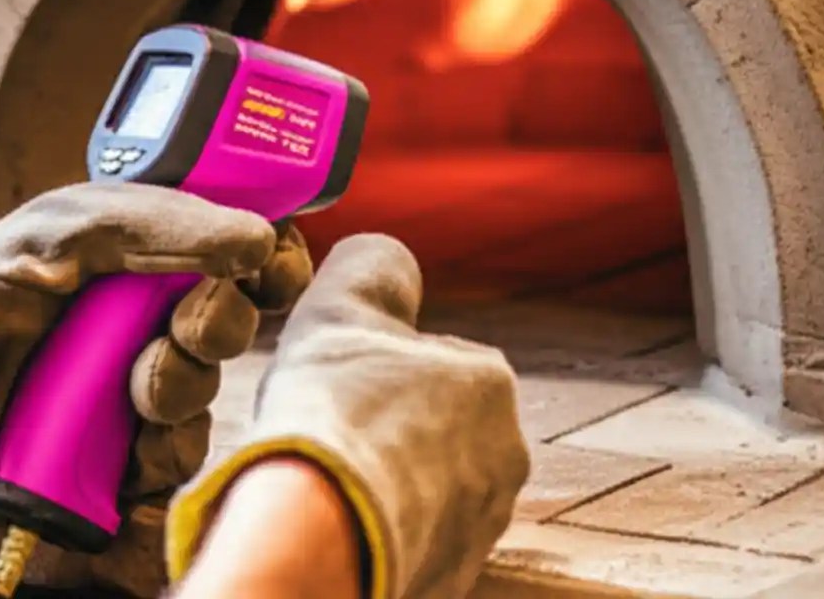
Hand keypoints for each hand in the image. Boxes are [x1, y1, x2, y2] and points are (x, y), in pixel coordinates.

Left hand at [0, 182, 310, 595]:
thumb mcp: (71, 228)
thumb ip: (167, 224)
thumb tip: (258, 239)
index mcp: (149, 254)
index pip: (242, 253)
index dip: (269, 264)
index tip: (265, 272)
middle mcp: (150, 317)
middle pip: (238, 325)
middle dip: (217, 328)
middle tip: (179, 328)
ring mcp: (137, 385)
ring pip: (210, 393)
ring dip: (180, 390)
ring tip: (130, 387)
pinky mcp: (121, 449)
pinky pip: (178, 457)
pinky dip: (162, 450)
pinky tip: (128, 441)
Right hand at [166, 234, 529, 598]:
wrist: (318, 529)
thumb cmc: (333, 412)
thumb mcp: (340, 306)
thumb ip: (370, 268)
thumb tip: (383, 257)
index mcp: (490, 382)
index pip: (433, 363)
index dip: (376, 370)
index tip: (340, 389)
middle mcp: (505, 454)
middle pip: (432, 430)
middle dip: (389, 431)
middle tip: (334, 437)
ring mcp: (484, 523)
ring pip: (427, 488)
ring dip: (389, 483)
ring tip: (333, 486)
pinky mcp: (459, 576)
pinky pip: (418, 543)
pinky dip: (385, 533)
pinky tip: (346, 527)